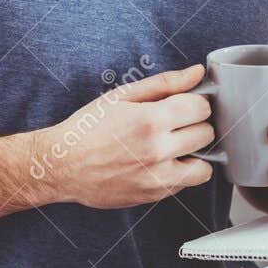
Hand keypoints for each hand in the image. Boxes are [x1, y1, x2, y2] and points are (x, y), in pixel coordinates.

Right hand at [34, 64, 215, 208]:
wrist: (62, 166)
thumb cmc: (88, 129)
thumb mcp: (123, 96)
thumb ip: (165, 83)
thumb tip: (197, 72)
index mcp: (151, 120)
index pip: (201, 107)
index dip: (193, 103)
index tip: (182, 105)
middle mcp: (158, 150)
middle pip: (206, 134)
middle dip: (194, 125)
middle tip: (175, 124)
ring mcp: (157, 177)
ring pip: (204, 165)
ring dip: (194, 154)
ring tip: (174, 146)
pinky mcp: (154, 195)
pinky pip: (187, 183)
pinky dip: (181, 172)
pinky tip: (161, 163)